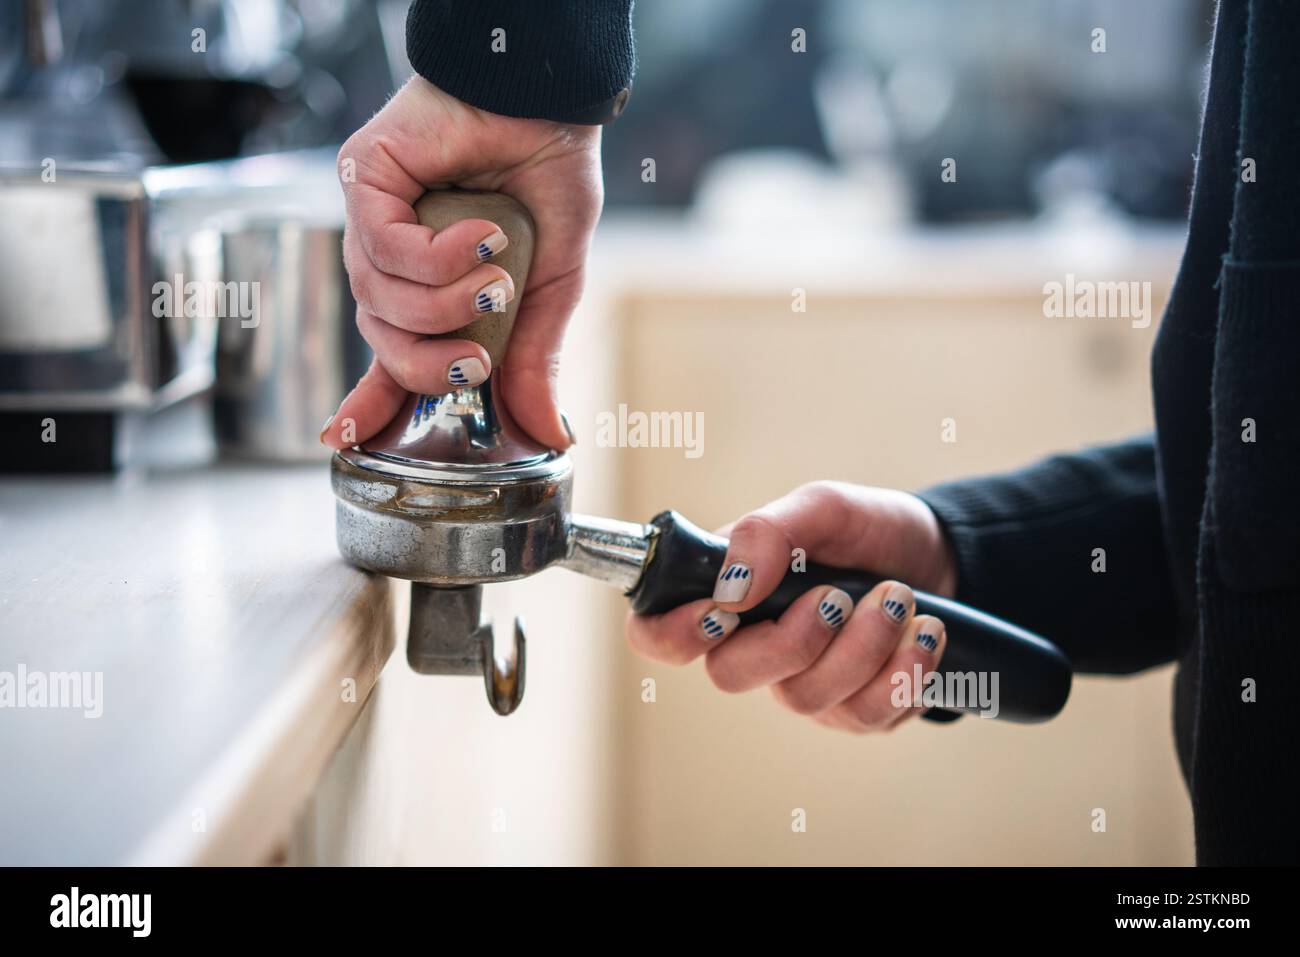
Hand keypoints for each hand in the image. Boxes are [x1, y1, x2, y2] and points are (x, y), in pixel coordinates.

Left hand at [321, 76, 603, 450]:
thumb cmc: (547, 176)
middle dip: (430, 366)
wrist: (548, 99)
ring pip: (380, 300)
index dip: (372, 400)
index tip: (346, 440)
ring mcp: (371, 219)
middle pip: (381, 341)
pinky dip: (437, 257)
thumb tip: (551, 436)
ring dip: (446, 305)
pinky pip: (385, 249)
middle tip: (478, 362)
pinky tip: (478, 234)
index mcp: (429, 285)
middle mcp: (391, 257)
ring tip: (496, 275)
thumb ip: (537, 357)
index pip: (389, 354)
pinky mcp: (365, 179)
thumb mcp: (554, 284)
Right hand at [625, 481, 958, 731]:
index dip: (670, 634)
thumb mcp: (823, 508)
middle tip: (837, 596)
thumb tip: (731, 584)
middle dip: (790, 638)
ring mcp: (803, 685)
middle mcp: (754, 647)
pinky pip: (864, 716)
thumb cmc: (867, 531)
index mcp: (728, 594)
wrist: (942, 558)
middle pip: (729, 675)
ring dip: (862, 645)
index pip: (658, 632)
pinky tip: (925, 632)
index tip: (721, 611)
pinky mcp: (855, 712)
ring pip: (804, 698)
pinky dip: (902, 670)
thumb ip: (767, 531)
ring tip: (900, 597)